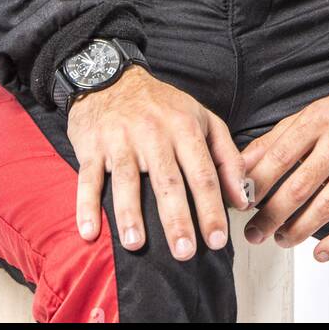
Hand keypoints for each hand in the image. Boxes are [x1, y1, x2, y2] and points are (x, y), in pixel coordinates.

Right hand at [67, 66, 249, 259]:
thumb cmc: (161, 105)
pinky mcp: (91, 147)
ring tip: (136, 245)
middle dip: (176, 219)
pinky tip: (89, 232)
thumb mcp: (201, 119)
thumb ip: (226, 157)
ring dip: (130, 214)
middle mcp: (153, 133)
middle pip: (167, 181)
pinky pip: (89, 178)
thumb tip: (242, 198)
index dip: (211, 208)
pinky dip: (86, 205)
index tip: (218, 240)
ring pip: (127, 180)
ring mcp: (120, 140)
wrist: (111, 77)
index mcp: (183, 127)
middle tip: (184, 252)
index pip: (202, 173)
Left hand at [238, 90, 328, 261]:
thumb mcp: (306, 118)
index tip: (241, 202)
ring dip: (299, 230)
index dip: (259, 183)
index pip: (280, 157)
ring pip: (325, 207)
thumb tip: (240, 166)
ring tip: (280, 239)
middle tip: (254, 231)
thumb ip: (272, 142)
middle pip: (300, 187)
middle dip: (272, 215)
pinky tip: (320, 253)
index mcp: (316, 122)